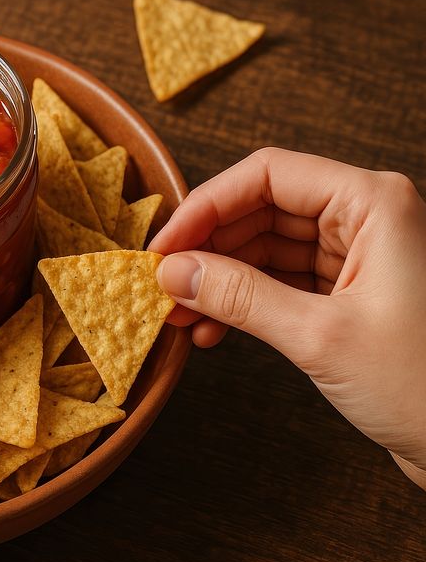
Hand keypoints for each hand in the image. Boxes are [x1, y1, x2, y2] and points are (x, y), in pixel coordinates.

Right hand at [149, 148, 425, 487]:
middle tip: (162, 286)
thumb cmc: (424, 387)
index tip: (164, 247)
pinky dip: (243, 302)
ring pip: (266, 247)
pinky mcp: (350, 294)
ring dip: (219, 279)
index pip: (268, 175)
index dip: (206, 206)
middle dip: (208, 248)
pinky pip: (281, 281)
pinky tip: (213, 331)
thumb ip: (240, 297)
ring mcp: (358, 256)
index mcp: (373, 204)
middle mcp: (366, 219)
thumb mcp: (319, 337)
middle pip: (262, 209)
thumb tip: (174, 272)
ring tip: (180, 316)